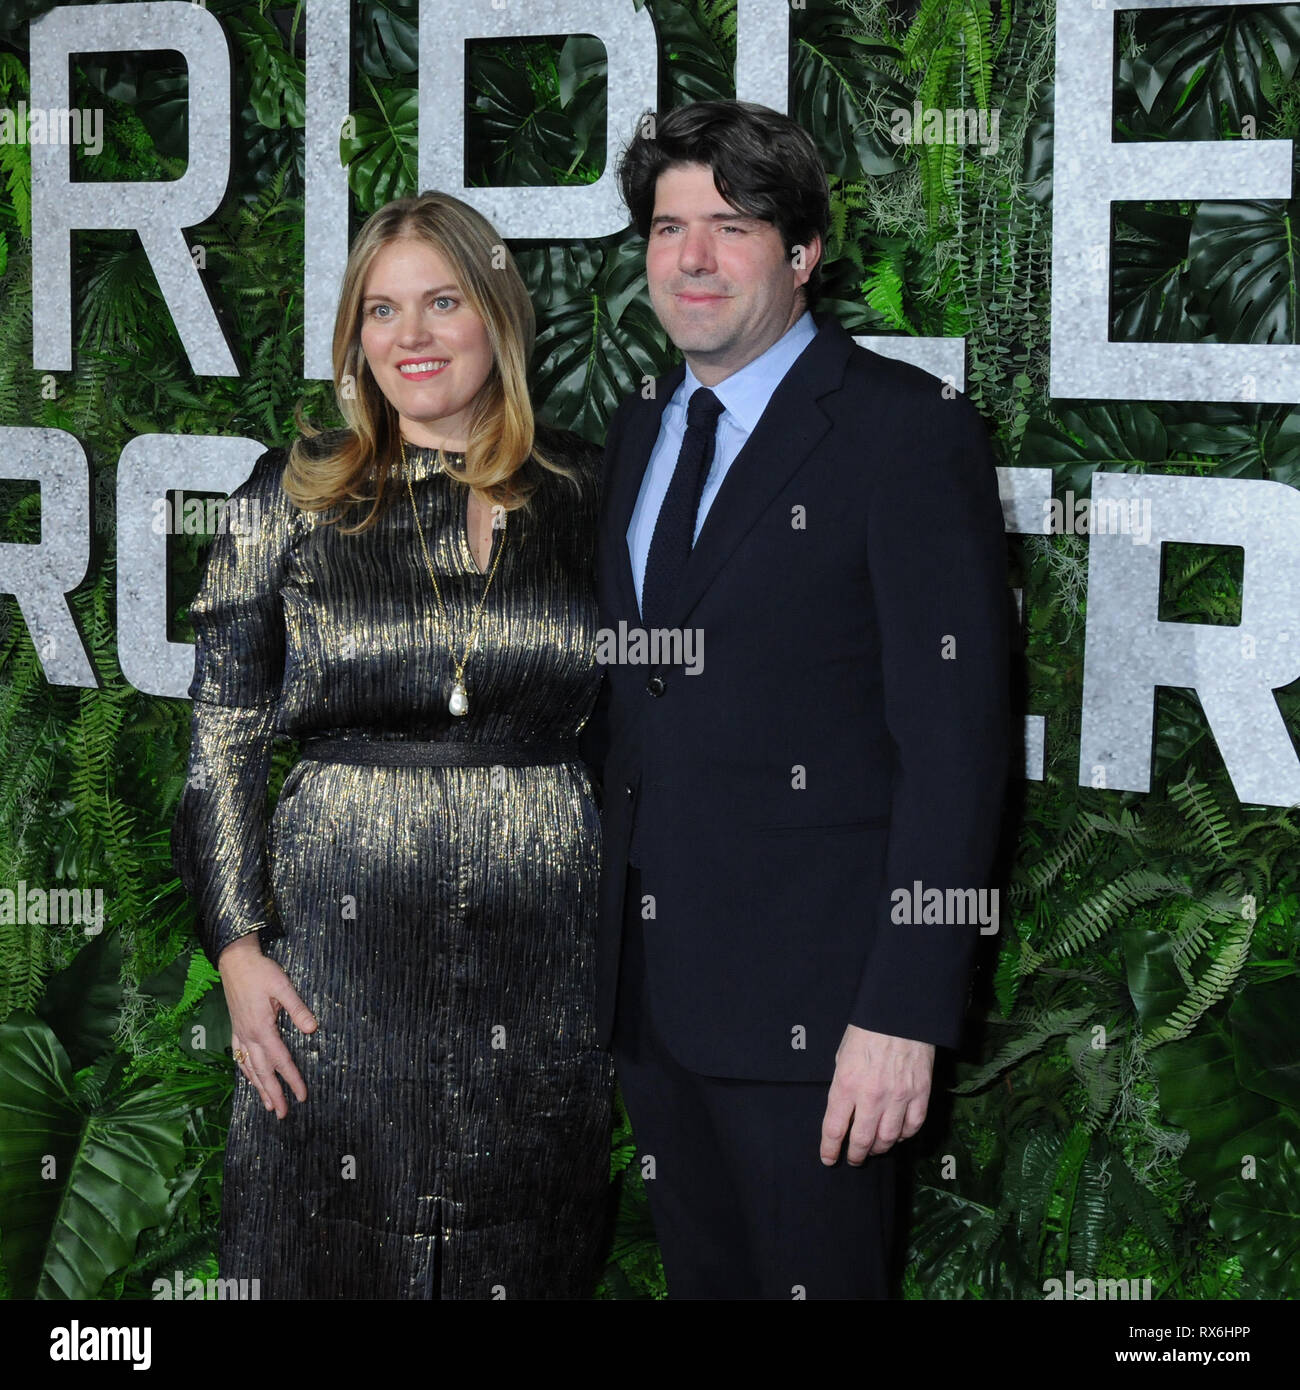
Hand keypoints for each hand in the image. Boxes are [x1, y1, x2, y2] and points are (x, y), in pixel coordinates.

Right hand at [218, 934, 316, 1119]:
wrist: (234, 962)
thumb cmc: (261, 972)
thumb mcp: (283, 986)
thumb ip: (297, 1008)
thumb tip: (312, 1029)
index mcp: (262, 1027)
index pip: (281, 1060)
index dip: (292, 1079)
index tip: (301, 1095)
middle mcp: (249, 1035)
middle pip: (263, 1071)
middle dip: (274, 1093)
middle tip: (283, 1114)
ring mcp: (240, 1033)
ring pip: (249, 1068)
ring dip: (259, 1088)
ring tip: (267, 1105)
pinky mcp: (236, 1028)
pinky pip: (239, 1057)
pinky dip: (245, 1072)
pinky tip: (250, 1079)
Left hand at [820, 1024, 934, 1163]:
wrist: (900, 1014)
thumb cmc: (867, 1031)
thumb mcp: (842, 1056)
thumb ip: (842, 1085)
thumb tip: (844, 1110)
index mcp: (847, 1084)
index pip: (835, 1129)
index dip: (830, 1149)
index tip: (828, 1158)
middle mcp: (872, 1096)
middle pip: (862, 1141)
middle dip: (855, 1155)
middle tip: (853, 1158)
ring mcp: (899, 1097)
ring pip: (888, 1139)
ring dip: (878, 1149)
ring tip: (873, 1149)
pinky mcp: (920, 1094)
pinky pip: (912, 1127)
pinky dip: (903, 1136)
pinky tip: (897, 1135)